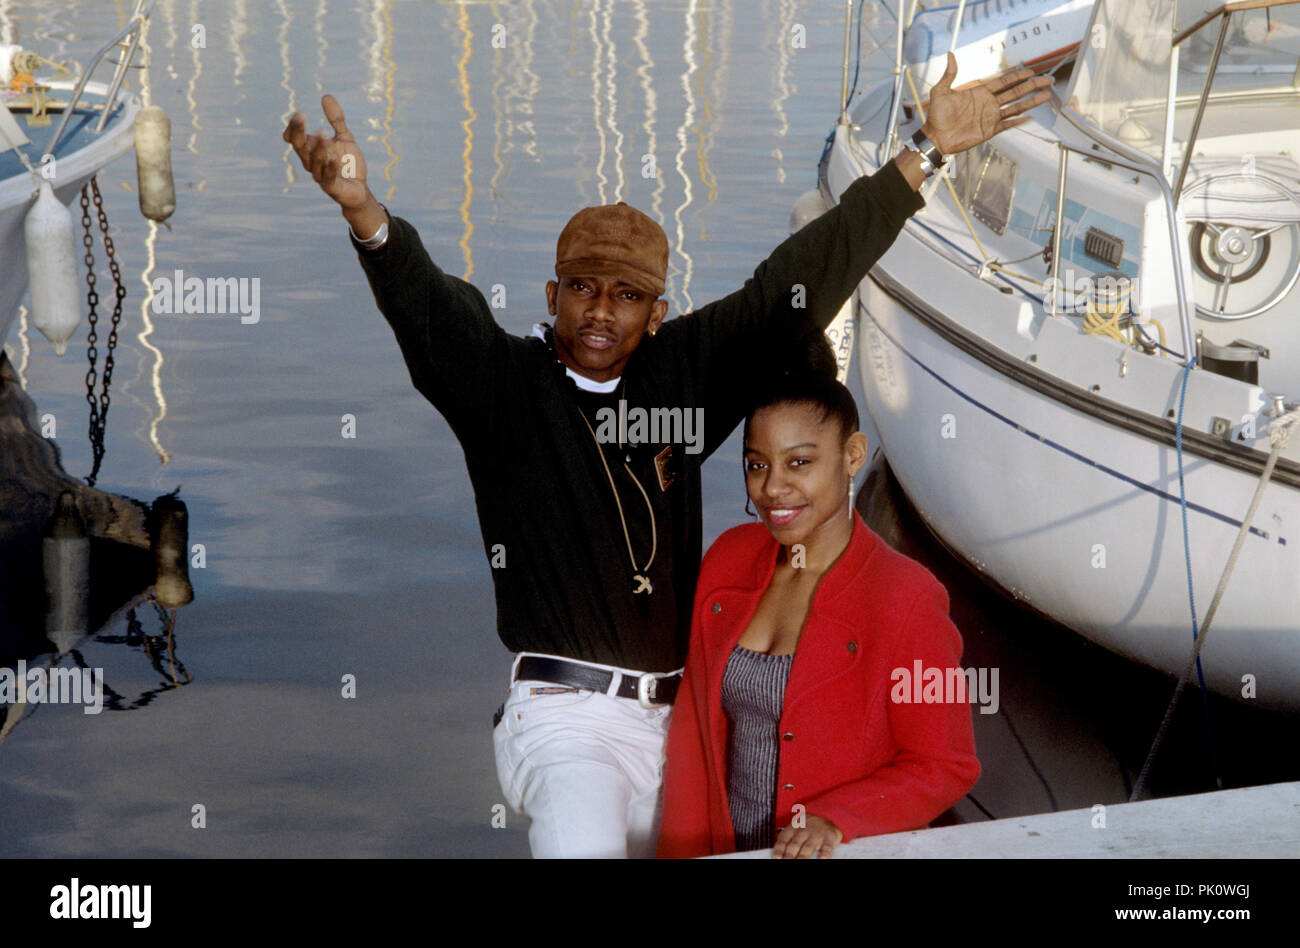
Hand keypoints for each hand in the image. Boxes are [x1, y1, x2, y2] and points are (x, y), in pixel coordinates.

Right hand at [283, 94, 370, 209]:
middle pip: (300, 147)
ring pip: (314, 161)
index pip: (295, 138)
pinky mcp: (332, 187)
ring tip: (323, 132)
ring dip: (318, 148)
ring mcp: (320, 175)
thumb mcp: (345, 138)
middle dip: (298, 132)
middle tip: (300, 116)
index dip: (293, 127)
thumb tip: (326, 95)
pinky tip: (334, 158)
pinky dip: (330, 168)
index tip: (299, 114)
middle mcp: (312, 162)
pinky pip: (328, 178)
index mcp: (312, 149)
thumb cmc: (349, 164)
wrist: (360, 190)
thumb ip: (336, 119)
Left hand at [771, 815, 843, 858]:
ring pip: (808, 846)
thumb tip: (778, 856)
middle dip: (789, 854)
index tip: (776, 858)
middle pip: (795, 844)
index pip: (783, 839)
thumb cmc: (807, 829)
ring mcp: (817, 833)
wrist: (826, 817)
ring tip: (799, 861)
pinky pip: (827, 846)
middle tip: (786, 861)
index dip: (779, 849)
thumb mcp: (796, 831)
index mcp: (792, 828)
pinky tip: (822, 859)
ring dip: (803, 856)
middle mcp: (803, 830)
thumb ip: (788, 842)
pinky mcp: (830, 837)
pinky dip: (825, 853)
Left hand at [921, 52, 1053, 156]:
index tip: (1031, 71)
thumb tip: (951, 54)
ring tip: (1047, 95)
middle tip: (1047, 80)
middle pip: (1015, 92)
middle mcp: (989, 103)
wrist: (935, 137)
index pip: (1003, 81)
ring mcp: (990, 117)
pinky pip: (1007, 124)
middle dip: (1032, 86)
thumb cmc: (936, 116)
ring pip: (1016, 107)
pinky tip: (1030, 116)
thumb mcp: (940, 92)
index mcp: (980, 92)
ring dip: (1031, 101)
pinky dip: (1018, 121)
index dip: (1018, 76)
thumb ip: (949, 74)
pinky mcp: (989, 130)